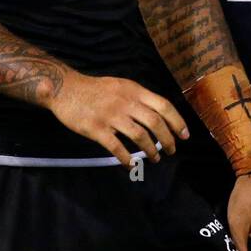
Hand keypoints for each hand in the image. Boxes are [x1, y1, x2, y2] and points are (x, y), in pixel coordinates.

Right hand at [49, 71, 187, 164]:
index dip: (177, 122)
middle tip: (171, 151)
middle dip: (168, 140)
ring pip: (140, 136)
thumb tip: (159, 114)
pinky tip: (131, 165)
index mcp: (134, 90)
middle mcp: (125, 102)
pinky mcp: (96, 128)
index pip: (163, 105)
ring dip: (151, 150)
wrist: (65, 88)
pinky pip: (116, 147)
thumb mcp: (121, 85)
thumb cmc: (94, 89)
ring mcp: (111, 116)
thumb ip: (138, 97)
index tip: (184, 135)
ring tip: (155, 158)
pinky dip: (126, 159)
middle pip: (155, 123)